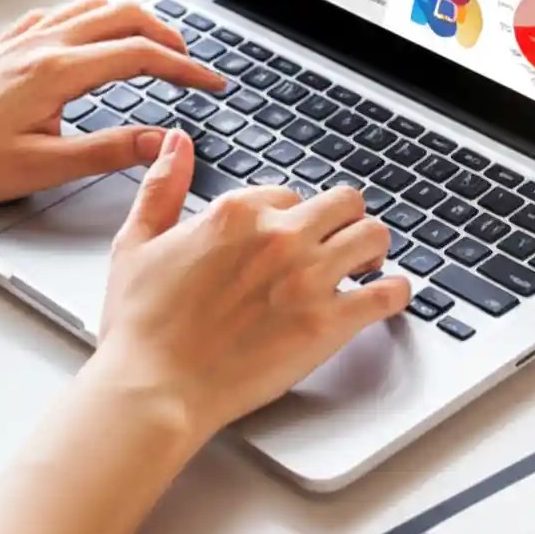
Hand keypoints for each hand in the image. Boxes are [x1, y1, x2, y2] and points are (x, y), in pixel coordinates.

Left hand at [0, 0, 224, 203]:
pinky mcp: (9, 47)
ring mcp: (25, 41)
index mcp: (58, 71)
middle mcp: (44, 45)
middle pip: (125, 16)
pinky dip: (93, 19)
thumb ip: (109, 151)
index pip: (140, 55)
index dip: (185, 68)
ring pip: (95, 7)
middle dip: (168, 36)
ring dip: (134, 20)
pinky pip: (62, 14)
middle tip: (191, 64)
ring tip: (157, 46)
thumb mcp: (44, 167)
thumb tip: (162, 142)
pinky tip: (95, 37)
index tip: (211, 83)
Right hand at [97, 130, 411, 437]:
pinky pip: (389, 293)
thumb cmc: (141, 327)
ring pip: (374, 236)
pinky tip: (391, 296)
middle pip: (345, 203)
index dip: (293, 217)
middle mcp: (280, 236)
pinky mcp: (330, 323)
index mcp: (237, 213)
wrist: (154, 390)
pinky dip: (397, 292)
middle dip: (344, 221)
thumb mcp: (137, 243)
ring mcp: (309, 278)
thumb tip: (176, 143)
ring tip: (366, 267)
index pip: (291, 194)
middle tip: (341, 244)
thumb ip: (162, 187)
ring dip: (374, 249)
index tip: (293, 237)